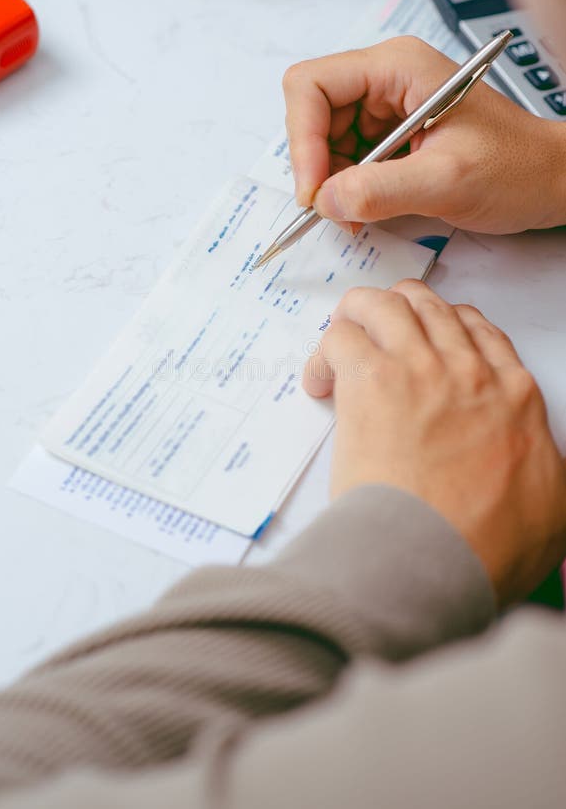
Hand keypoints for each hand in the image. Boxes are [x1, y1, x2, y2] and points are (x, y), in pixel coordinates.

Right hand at [283, 37, 565, 233]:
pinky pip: (345, 158)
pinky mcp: (389, 136)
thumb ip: (381, 190)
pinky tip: (367, 207)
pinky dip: (347, 188)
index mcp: (398, 67)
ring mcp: (386, 107)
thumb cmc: (516, 168)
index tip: (314, 189)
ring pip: (324, 140)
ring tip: (357, 213)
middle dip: (316, 166)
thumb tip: (325, 200)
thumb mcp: (447, 181)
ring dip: (331, 182)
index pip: (312, 86)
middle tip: (333, 207)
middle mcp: (387, 80)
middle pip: (312, 113)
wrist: (546, 181)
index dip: (303, 140)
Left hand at [303, 280, 565, 604]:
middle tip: (374, 337)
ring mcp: (420, 368)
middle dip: (398, 311)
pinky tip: (320, 384)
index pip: (480, 332)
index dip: (444, 330)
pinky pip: (342, 335)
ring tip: (339, 347)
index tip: (422, 348)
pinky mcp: (373, 379)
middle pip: (429, 305)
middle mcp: (469, 370)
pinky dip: (325, 351)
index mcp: (514, 396)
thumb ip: (538, 472)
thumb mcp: (547, 507)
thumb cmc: (485, 547)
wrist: (438, 558)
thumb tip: (531, 472)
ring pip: (385, 303)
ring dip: (358, 315)